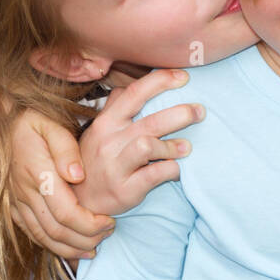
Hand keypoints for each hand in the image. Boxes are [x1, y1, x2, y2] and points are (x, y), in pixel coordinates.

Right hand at [7, 104, 112, 259]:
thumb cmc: (32, 120)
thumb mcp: (51, 124)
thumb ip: (67, 149)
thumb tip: (78, 176)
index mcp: (38, 174)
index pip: (66, 213)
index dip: (90, 224)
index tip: (110, 222)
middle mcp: (25, 193)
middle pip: (56, 231)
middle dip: (85, 239)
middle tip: (108, 234)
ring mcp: (16, 202)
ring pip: (42, 237)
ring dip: (69, 248)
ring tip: (93, 247)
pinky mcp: (12, 206)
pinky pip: (31, 233)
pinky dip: (51, 245)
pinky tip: (70, 247)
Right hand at [74, 69, 203, 216]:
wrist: (79, 202)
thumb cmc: (94, 160)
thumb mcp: (98, 131)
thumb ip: (115, 107)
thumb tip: (131, 81)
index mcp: (106, 122)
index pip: (135, 93)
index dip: (161, 81)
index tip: (184, 77)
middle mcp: (109, 141)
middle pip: (150, 121)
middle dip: (181, 114)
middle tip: (200, 111)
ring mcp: (115, 166)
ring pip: (149, 145)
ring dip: (173, 145)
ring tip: (187, 147)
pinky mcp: (125, 190)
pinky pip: (155, 174)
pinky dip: (172, 169)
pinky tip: (177, 169)